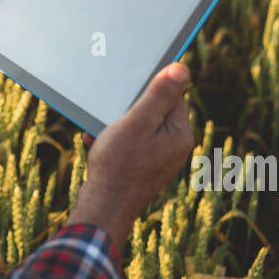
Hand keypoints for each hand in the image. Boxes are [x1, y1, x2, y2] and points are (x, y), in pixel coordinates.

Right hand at [70, 63, 194, 256]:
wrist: (103, 209)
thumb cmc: (119, 166)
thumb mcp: (137, 122)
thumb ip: (159, 95)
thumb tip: (182, 68)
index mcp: (179, 135)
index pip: (171, 96)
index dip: (146, 90)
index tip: (126, 92)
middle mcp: (173, 148)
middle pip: (152, 111)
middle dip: (126, 110)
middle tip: (109, 116)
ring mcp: (158, 160)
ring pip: (136, 128)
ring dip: (115, 125)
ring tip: (100, 134)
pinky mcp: (142, 169)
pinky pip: (128, 144)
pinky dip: (111, 141)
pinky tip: (96, 146)